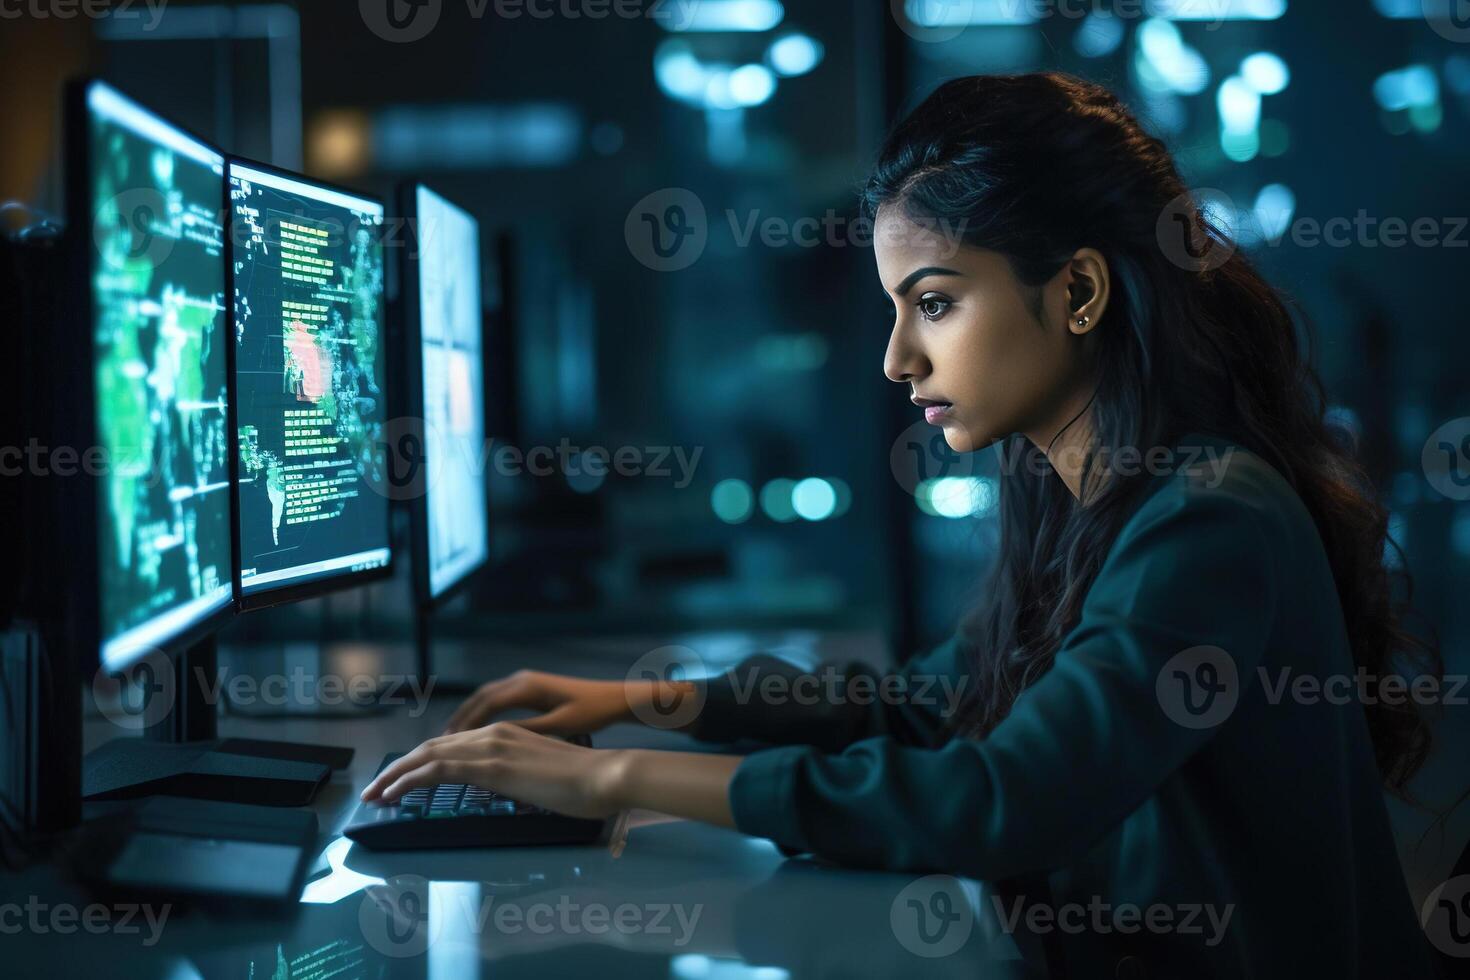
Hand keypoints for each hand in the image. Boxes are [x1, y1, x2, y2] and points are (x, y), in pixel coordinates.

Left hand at [360, 722, 629, 818]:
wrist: (606, 776)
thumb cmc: (584, 782)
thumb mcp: (542, 777)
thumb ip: (520, 778)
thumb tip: (508, 790)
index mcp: (507, 734)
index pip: (452, 745)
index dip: (422, 762)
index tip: (402, 780)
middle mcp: (494, 733)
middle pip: (433, 747)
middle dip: (399, 768)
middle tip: (376, 789)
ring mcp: (493, 747)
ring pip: (429, 755)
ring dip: (396, 775)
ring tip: (375, 793)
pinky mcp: (493, 766)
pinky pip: (439, 770)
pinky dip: (410, 780)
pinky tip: (394, 793)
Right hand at [444, 669, 692, 735]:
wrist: (618, 697)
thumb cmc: (594, 712)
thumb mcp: (561, 726)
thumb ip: (529, 731)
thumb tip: (495, 739)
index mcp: (526, 687)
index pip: (484, 705)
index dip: (463, 725)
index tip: (445, 745)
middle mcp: (522, 679)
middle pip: (479, 699)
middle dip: (458, 720)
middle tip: (437, 744)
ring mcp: (526, 682)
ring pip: (486, 698)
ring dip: (468, 717)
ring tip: (450, 740)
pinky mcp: (532, 688)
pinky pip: (498, 700)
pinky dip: (482, 714)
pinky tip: (477, 732)